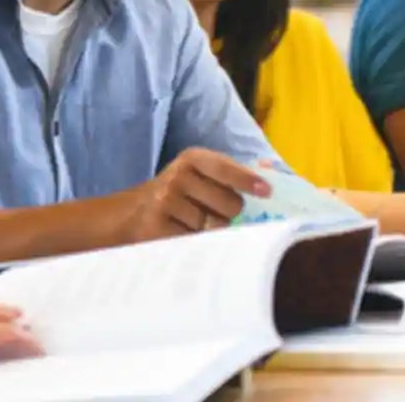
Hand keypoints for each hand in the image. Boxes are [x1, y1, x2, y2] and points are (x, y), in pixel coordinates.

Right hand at [125, 147, 271, 241]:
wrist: (133, 214)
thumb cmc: (179, 194)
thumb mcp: (200, 174)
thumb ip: (233, 174)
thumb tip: (271, 172)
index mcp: (192, 159)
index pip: (224, 168)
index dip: (247, 180)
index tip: (266, 192)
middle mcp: (177, 177)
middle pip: (231, 204)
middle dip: (230, 213)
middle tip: (214, 213)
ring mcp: (165, 203)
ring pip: (217, 227)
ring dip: (214, 232)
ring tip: (197, 226)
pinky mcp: (157, 228)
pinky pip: (198, 243)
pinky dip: (199, 245)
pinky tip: (186, 236)